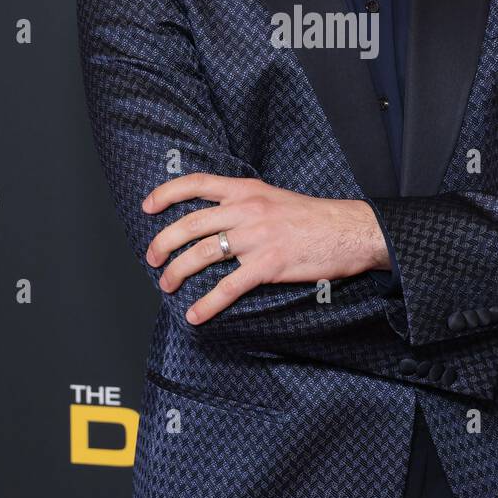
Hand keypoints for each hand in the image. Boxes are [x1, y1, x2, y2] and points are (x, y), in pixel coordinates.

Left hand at [142, 175, 389, 323]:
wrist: (350, 230)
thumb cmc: (314, 217)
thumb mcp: (275, 197)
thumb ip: (245, 203)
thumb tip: (217, 218)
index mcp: (247, 190)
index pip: (197, 183)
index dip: (167, 193)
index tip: (147, 206)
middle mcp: (248, 209)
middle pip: (191, 223)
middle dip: (164, 242)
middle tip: (152, 257)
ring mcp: (257, 237)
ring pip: (202, 253)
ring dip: (178, 271)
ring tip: (167, 284)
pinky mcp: (269, 265)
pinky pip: (229, 286)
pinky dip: (207, 303)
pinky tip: (196, 314)